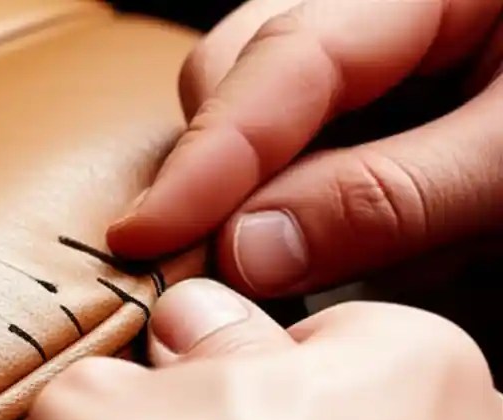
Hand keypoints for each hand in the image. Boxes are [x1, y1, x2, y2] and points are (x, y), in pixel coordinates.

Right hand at [106, 0, 502, 297]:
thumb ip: (389, 198)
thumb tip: (246, 251)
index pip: (282, 57)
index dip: (209, 155)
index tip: (145, 237)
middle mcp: (386, 3)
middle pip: (244, 69)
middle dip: (228, 171)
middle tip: (237, 270)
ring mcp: (388, 47)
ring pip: (269, 112)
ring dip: (280, 194)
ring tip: (366, 253)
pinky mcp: (398, 97)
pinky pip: (316, 145)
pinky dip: (326, 202)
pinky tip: (393, 237)